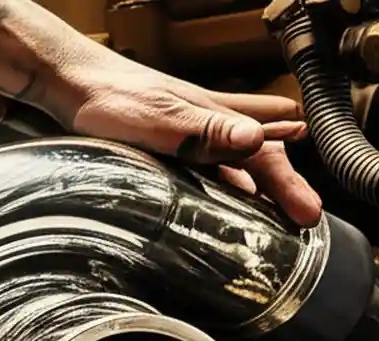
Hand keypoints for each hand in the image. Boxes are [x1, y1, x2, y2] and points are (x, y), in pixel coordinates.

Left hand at [60, 52, 322, 226]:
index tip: (310, 213)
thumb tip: (257, 140)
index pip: (267, 150)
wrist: (68, 84)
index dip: (290, 182)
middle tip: (304, 217)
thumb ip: (208, 131)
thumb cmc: (111, 98)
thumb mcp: (163, 119)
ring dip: (258, 187)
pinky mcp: (164, 144)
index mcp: (215, 118)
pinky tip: (224, 202)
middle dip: (284, 184)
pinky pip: (206, 168)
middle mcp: (207, 125)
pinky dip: (224, 185)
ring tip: (276, 215)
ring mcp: (187, 134)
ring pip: (236, 162)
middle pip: (259, 155)